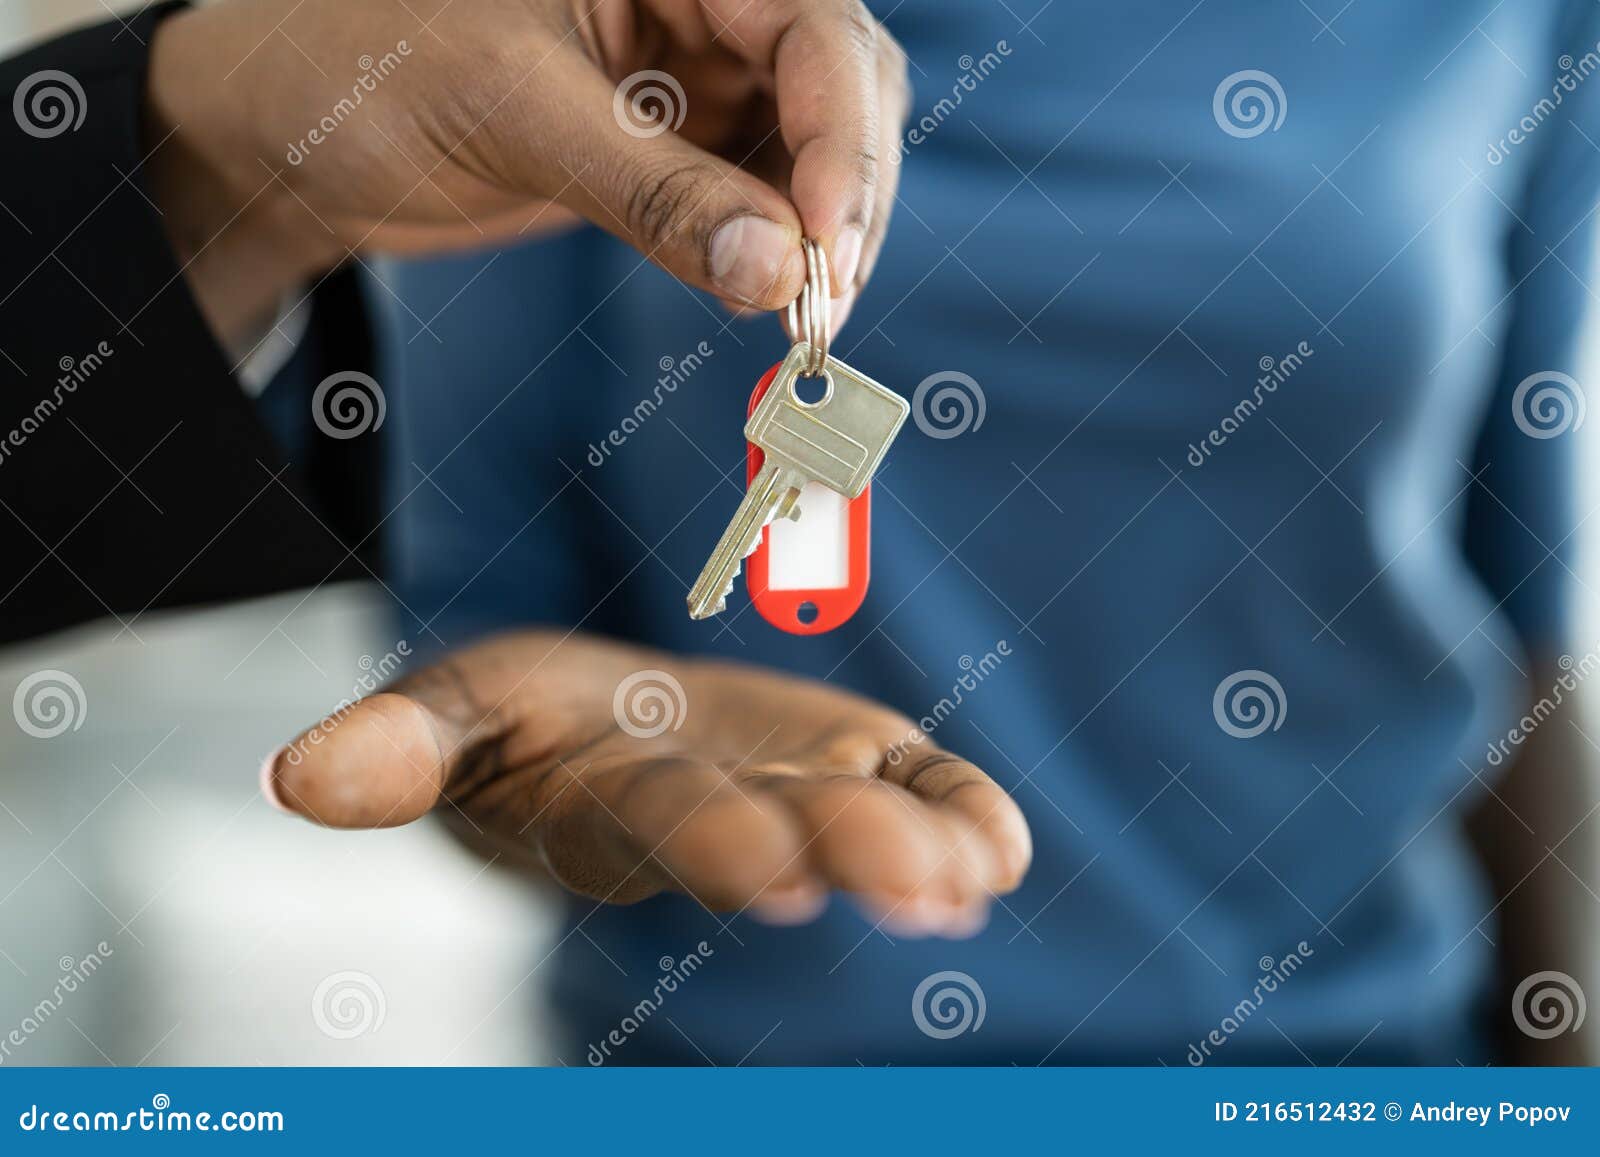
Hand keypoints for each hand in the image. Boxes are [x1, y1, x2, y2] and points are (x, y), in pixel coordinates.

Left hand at [145, 0, 907, 343]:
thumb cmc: (367, 69)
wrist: (297, 130)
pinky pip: (762, 187)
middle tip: (823, 302)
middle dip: (846, 192)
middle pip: (839, 80)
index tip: (824, 243)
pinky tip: (765, 292)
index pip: (808, 24)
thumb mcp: (512, 111)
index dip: (840, 133)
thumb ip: (651, 190)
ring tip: (803, 316)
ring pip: (815, 140)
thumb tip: (774, 271)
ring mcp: (692, 67)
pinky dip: (777, 246)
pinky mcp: (677, 137)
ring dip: (824, 231)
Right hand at [262, 632, 1030, 935]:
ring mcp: (799, 795)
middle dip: (846, 853)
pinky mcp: (857, 766)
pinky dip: (966, 818)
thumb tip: (296, 779)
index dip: (714, 843)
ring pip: (866, 826)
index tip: (772, 869)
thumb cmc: (525, 726)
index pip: (664, 826)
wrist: (615, 732)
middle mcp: (722, 815)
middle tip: (915, 887)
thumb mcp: (451, 712)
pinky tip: (999, 851)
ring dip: (925, 851)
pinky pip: (924, 794)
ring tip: (975, 882)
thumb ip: (395, 747)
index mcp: (618, 803)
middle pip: (786, 834)